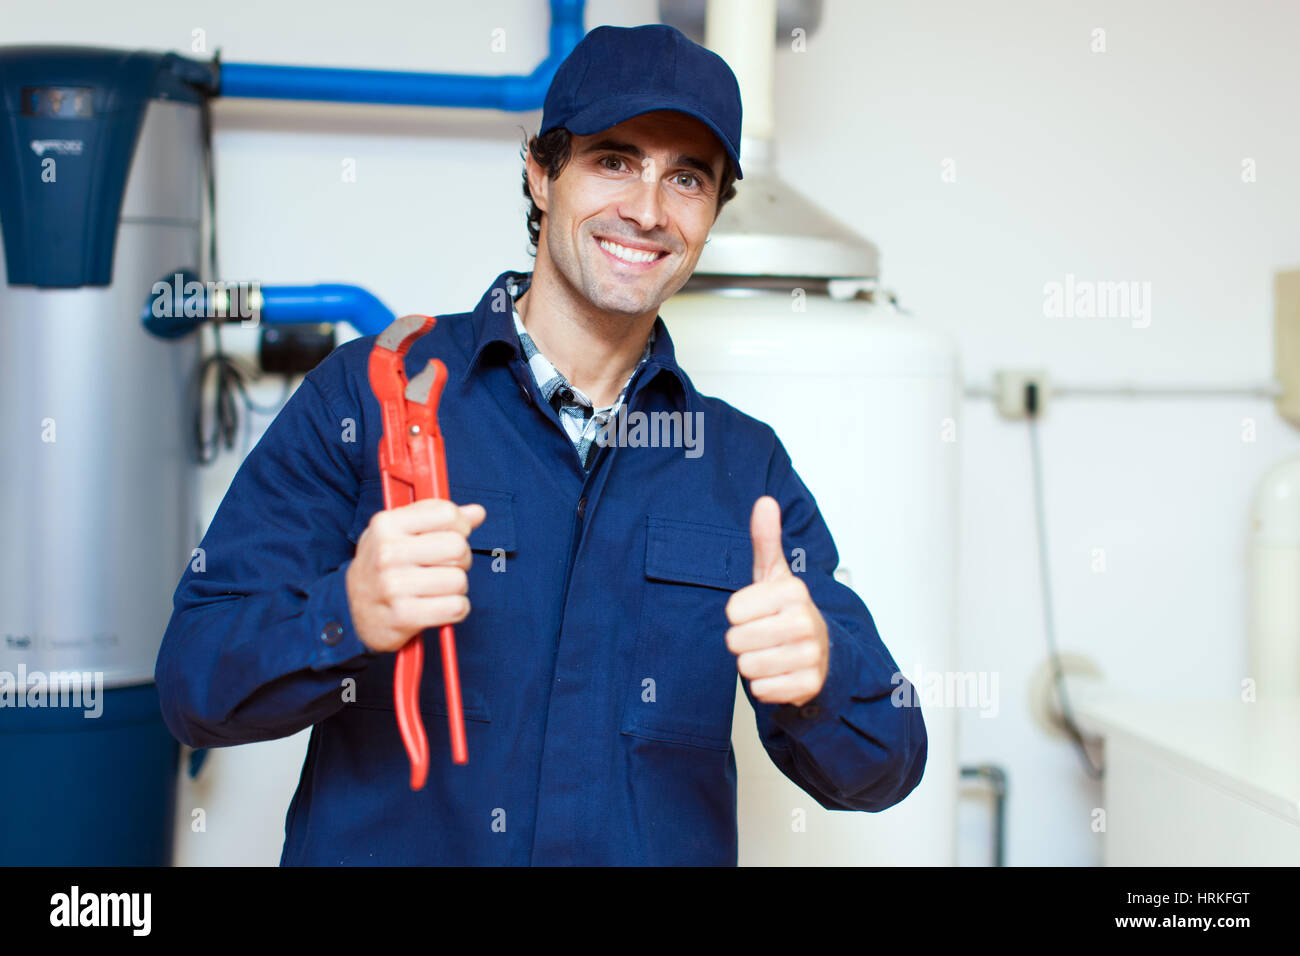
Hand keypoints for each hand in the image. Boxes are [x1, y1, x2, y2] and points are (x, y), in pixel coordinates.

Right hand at [346, 498, 485, 652]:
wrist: (353, 609)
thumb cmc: (382, 565)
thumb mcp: (399, 532)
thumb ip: (437, 518)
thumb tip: (477, 512)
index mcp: (386, 524)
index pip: (446, 514)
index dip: (459, 525)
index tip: (453, 534)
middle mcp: (387, 553)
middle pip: (458, 547)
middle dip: (460, 558)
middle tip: (444, 566)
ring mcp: (393, 586)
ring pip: (459, 579)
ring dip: (456, 587)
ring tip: (437, 588)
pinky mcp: (403, 615)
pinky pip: (456, 607)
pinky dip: (456, 608)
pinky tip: (438, 606)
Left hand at [724, 496, 829, 706]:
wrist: (820, 652)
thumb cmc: (786, 611)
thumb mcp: (773, 574)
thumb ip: (765, 539)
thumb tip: (764, 502)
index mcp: (794, 591)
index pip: (733, 610)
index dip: (738, 614)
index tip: (756, 611)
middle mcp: (805, 622)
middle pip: (736, 640)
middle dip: (742, 641)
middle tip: (762, 635)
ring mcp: (810, 655)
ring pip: (747, 666)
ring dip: (752, 663)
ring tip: (770, 652)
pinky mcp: (808, 685)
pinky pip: (762, 690)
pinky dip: (765, 685)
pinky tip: (779, 672)